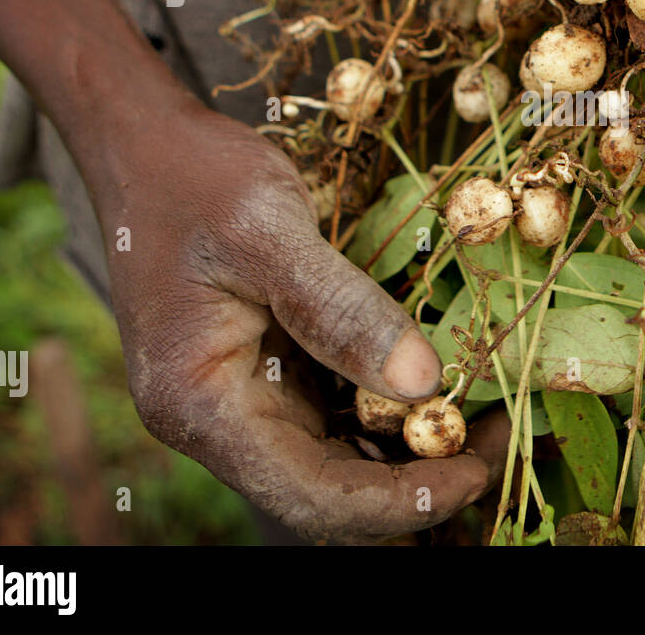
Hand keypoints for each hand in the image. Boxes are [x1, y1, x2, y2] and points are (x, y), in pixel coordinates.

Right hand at [97, 100, 507, 541]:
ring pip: (337, 460)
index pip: (309, 494)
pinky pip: (335, 415)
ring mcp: (243, 401)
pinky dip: (389, 413)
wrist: (145, 145)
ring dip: (410, 452)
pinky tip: (445, 387)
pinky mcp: (268, 374)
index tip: (476, 469)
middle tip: (499, 443)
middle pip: (328, 491)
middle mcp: (218, 421)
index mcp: (200, 405)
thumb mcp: (267, 228)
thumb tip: (423, 380)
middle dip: (416, 482)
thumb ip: (339, 307)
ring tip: (487, 418)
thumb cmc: (192, 177)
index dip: (398, 500)